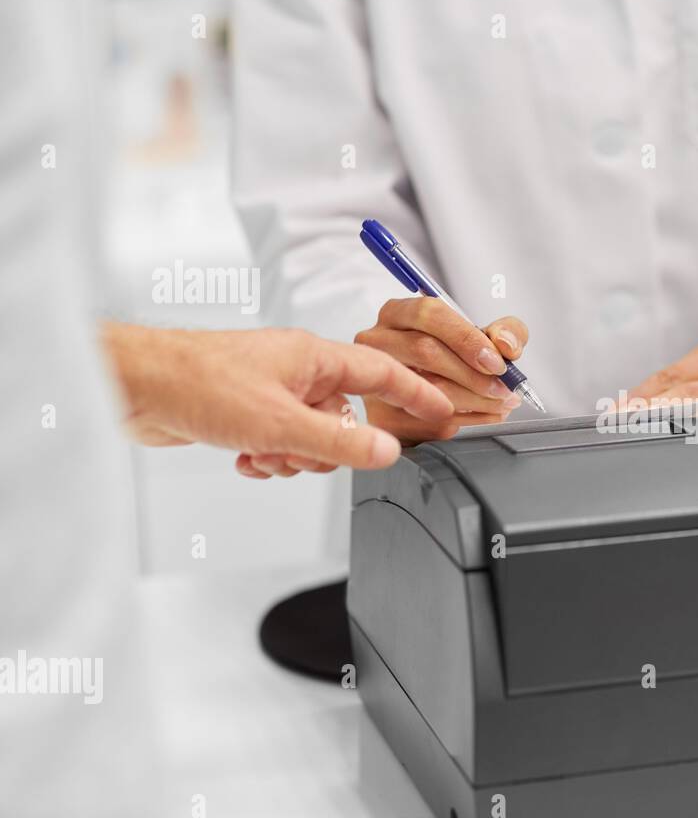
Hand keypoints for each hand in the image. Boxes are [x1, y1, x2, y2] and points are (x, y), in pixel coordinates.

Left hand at [101, 323, 453, 478]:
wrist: (133, 387)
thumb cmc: (197, 385)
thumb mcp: (280, 424)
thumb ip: (340, 443)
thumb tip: (387, 453)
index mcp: (314, 358)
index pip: (384, 374)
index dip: (417, 394)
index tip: (444, 415)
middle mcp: (296, 370)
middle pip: (345, 416)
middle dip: (329, 447)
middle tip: (304, 455)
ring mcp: (271, 389)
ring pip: (311, 434)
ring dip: (293, 456)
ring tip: (264, 455)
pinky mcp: (246, 409)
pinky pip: (280, 440)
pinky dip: (269, 456)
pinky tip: (247, 459)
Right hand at [354, 297, 528, 442]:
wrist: (423, 397)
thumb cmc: (451, 359)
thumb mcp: (482, 337)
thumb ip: (504, 331)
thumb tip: (506, 344)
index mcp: (398, 313)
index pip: (430, 313)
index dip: (467, 338)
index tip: (496, 361)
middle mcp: (377, 342)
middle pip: (425, 350)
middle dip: (474, 374)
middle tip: (503, 388)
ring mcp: (374, 380)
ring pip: (427, 390)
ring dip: (475, 400)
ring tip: (502, 403)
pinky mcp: (380, 416)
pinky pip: (428, 421)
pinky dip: (468, 420)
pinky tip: (487, 415)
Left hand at [627, 340, 697, 447]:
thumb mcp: (693, 382)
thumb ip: (660, 392)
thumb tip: (618, 412)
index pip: (676, 373)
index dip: (644, 394)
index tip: (617, 413)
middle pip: (694, 391)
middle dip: (655, 410)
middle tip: (627, 427)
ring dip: (682, 422)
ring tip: (654, 434)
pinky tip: (691, 450)